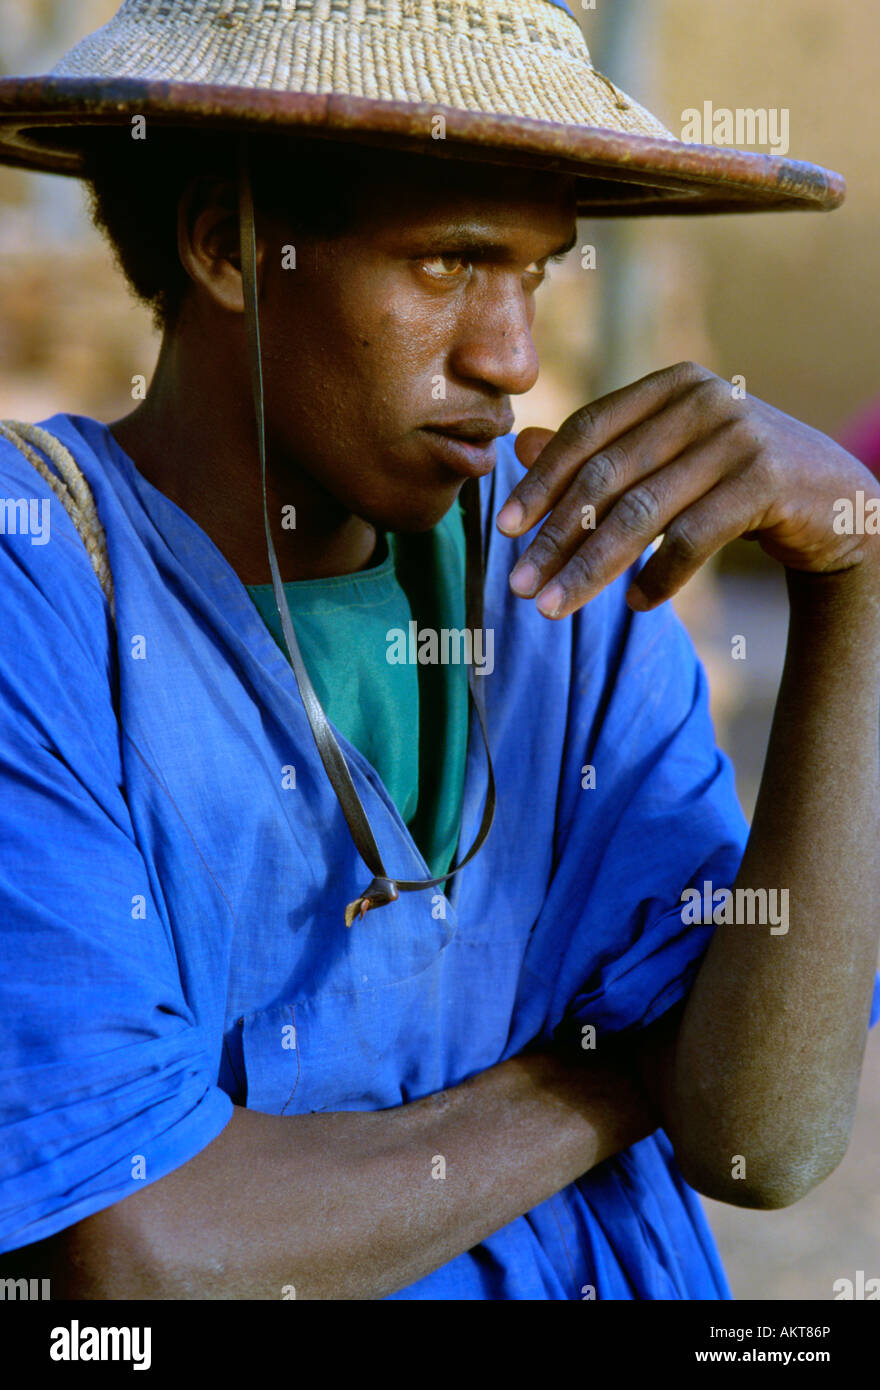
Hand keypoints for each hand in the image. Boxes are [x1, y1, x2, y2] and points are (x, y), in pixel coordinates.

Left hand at [495, 361, 879, 617]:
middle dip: (556, 537)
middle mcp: (704, 400)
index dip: (541, 482)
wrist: (835, 500)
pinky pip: (692, 538)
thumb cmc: (735, 478)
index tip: (505, 530)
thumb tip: (519, 444)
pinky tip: (636, 604)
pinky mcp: (766, 482)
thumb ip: (600, 448)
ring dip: (591, 568)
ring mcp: (738, 438)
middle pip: (606, 477)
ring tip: (555, 607)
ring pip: (642, 513)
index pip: (587, 431)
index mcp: (672, 384)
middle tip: (520, 585)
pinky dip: (659, 577)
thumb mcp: (667, 456)